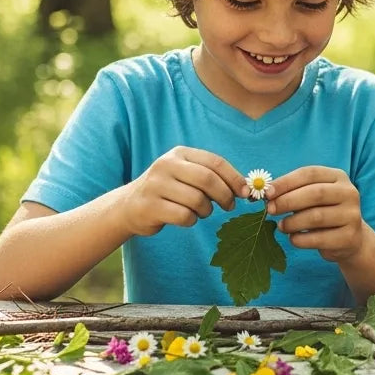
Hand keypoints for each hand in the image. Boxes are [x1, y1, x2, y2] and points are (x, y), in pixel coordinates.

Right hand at [118, 147, 247, 236]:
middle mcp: (166, 165)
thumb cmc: (169, 191)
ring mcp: (155, 185)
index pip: (215, 162)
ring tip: (202, 211)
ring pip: (197, 200)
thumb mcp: (186, 175)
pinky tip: (186, 218)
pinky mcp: (149, 206)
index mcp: (179, 154)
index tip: (245, 192)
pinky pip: (184, 216)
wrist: (129, 206)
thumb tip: (244, 187)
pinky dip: (191, 220)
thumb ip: (212, 176)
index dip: (234, 178)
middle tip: (229, 206)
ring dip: (206, 210)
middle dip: (225, 195)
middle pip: (207, 180)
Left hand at [265, 166, 366, 263]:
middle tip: (270, 209)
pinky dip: (300, 239)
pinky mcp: (349, 237)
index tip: (267, 192)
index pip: (310, 173)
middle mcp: (349, 193)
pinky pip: (319, 238)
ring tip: (282, 226)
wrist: (349, 239)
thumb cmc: (323, 212)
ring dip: (293, 222)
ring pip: (316, 216)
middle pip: (315, 193)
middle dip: (288, 201)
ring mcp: (352, 215)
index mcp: (338, 177)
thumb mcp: (311, 197)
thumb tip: (267, 194)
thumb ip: (293, 192)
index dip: (286, 182)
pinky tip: (293, 238)